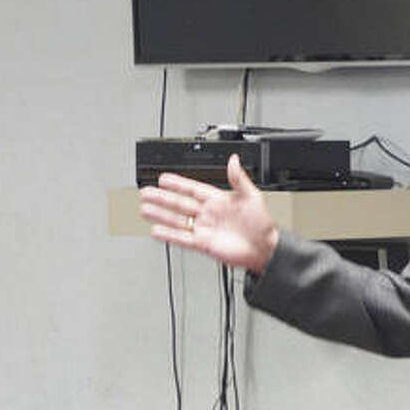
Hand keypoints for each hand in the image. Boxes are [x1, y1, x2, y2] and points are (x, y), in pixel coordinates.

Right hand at [138, 155, 278, 273]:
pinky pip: (182, 239)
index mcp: (218, 200)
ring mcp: (205, 229)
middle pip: (179, 203)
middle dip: (161, 198)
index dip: (177, 183)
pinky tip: (156, 231)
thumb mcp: (253, 196)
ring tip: (144, 209)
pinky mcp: (204, 244)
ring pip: (177, 220)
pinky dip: (169, 235)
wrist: (265, 249)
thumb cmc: (263, 225)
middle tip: (145, 192)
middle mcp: (209, 214)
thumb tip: (234, 159)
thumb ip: (239, 178)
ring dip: (160, 215)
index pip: (192, 188)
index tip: (163, 178)